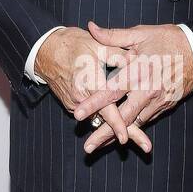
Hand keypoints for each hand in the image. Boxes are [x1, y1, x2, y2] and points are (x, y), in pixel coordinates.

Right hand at [35, 26, 150, 152]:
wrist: (46, 50)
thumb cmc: (72, 44)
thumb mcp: (97, 46)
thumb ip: (119, 54)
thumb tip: (137, 58)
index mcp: (89, 83)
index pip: (105, 109)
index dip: (117, 124)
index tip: (126, 138)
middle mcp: (80, 99)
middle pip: (105, 121)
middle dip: (126, 134)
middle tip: (146, 146)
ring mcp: (75, 104)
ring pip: (99, 119)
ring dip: (116, 128)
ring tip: (137, 137)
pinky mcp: (72, 105)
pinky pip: (92, 115)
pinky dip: (104, 119)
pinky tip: (121, 126)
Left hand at [73, 20, 192, 154]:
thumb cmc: (168, 40)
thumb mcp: (141, 34)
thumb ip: (113, 36)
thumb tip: (91, 28)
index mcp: (139, 71)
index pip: (111, 91)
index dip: (94, 104)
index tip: (78, 113)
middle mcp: (148, 90)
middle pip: (123, 117)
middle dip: (104, 133)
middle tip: (87, 147)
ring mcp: (157, 101)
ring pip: (134, 124)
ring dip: (116, 136)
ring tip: (98, 145)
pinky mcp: (164, 106)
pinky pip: (145, 120)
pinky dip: (132, 129)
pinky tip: (118, 136)